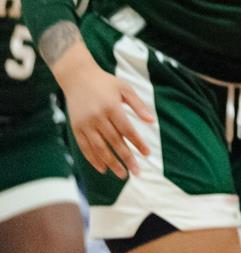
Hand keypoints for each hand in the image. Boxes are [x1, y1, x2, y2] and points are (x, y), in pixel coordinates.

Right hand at [60, 59, 152, 178]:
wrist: (77, 77)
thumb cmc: (106, 83)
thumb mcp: (125, 88)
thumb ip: (138, 105)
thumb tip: (152, 121)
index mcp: (112, 107)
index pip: (128, 130)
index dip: (137, 143)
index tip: (147, 154)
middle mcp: (97, 117)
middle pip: (114, 142)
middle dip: (126, 158)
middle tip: (136, 172)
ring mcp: (85, 124)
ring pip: (99, 148)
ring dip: (111, 163)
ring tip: (122, 174)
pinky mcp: (76, 128)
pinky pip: (85, 148)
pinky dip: (94, 159)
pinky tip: (103, 168)